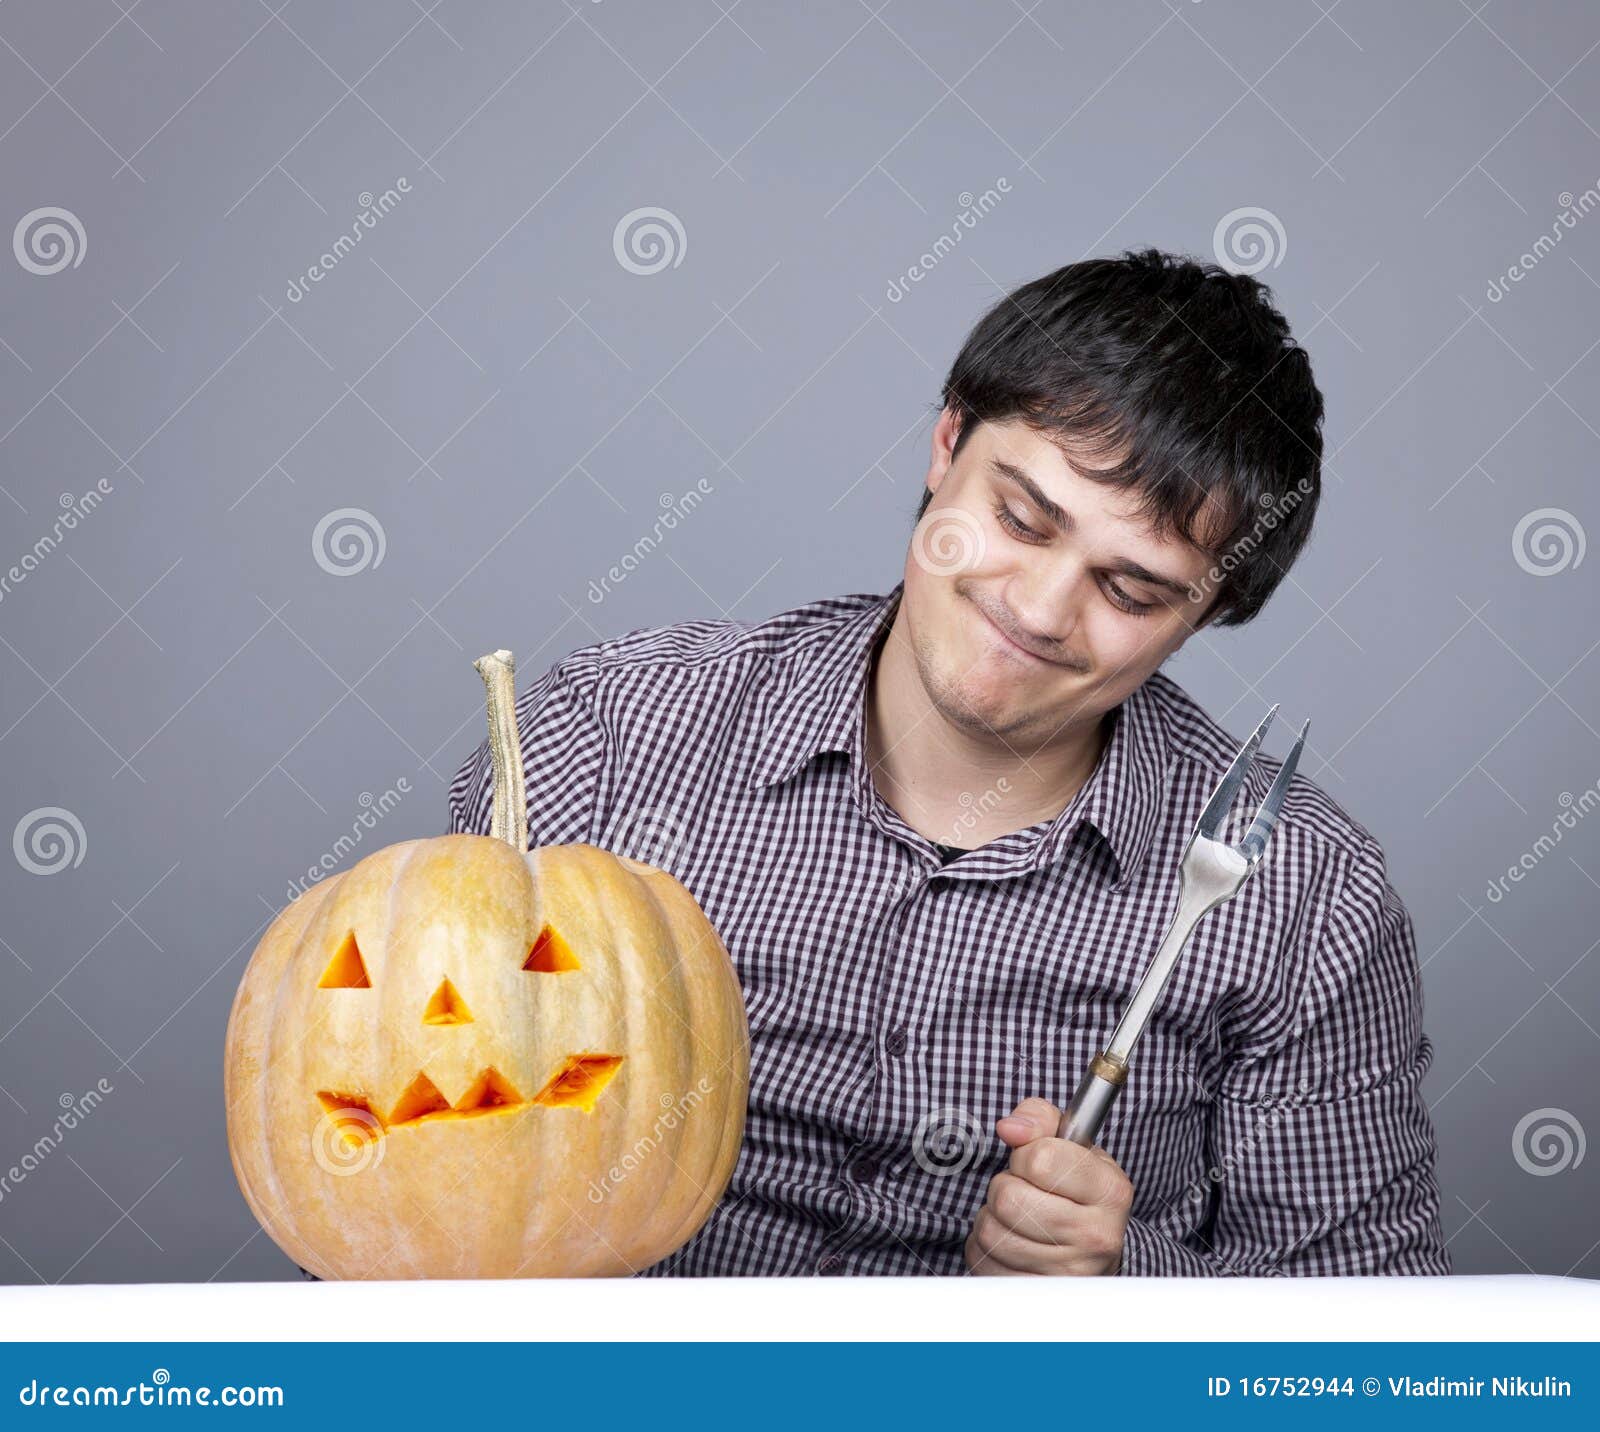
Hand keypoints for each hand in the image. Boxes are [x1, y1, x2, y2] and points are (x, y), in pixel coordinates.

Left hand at [963, 1096, 1133, 1275]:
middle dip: (1004, 1188)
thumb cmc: (1074, 1191)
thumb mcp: (1068, 1144)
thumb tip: (1010, 1129)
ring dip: (992, 1219)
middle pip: (1009, 1197)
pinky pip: (985, 1263)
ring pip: (992, 1232)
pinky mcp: (1039, 1296)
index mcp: (1110, 1191)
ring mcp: (1070, 1273)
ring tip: (1018, 1219)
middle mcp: (1097, 1236)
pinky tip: (1012, 1245)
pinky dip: (986, 1250)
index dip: (1025, 1155)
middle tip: (1025, 1193)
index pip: (1040, 1159)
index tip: (1036, 1164)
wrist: (1092, 1252)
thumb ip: (1038, 1118)